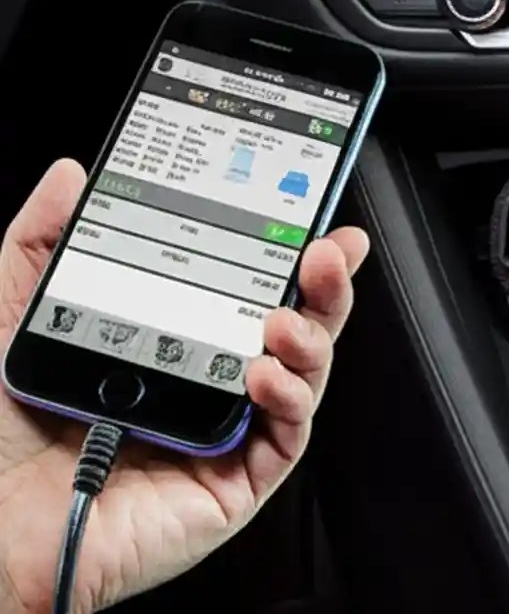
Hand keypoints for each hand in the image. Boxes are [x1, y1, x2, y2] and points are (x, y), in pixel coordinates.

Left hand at [0, 159, 369, 612]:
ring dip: (314, 338)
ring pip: (304, 377)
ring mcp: (230, 433)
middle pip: (294, 327)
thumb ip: (38, 246)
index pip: (246, 289)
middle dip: (324, 287)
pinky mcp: (238, 481)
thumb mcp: (13, 321)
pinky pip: (286, 436)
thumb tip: (68, 177)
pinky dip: (289, 399)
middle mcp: (213, 385)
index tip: (309, 218)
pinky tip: (264, 373)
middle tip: (328, 253)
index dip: (286, 254)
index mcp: (176, 344)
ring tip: (292, 316)